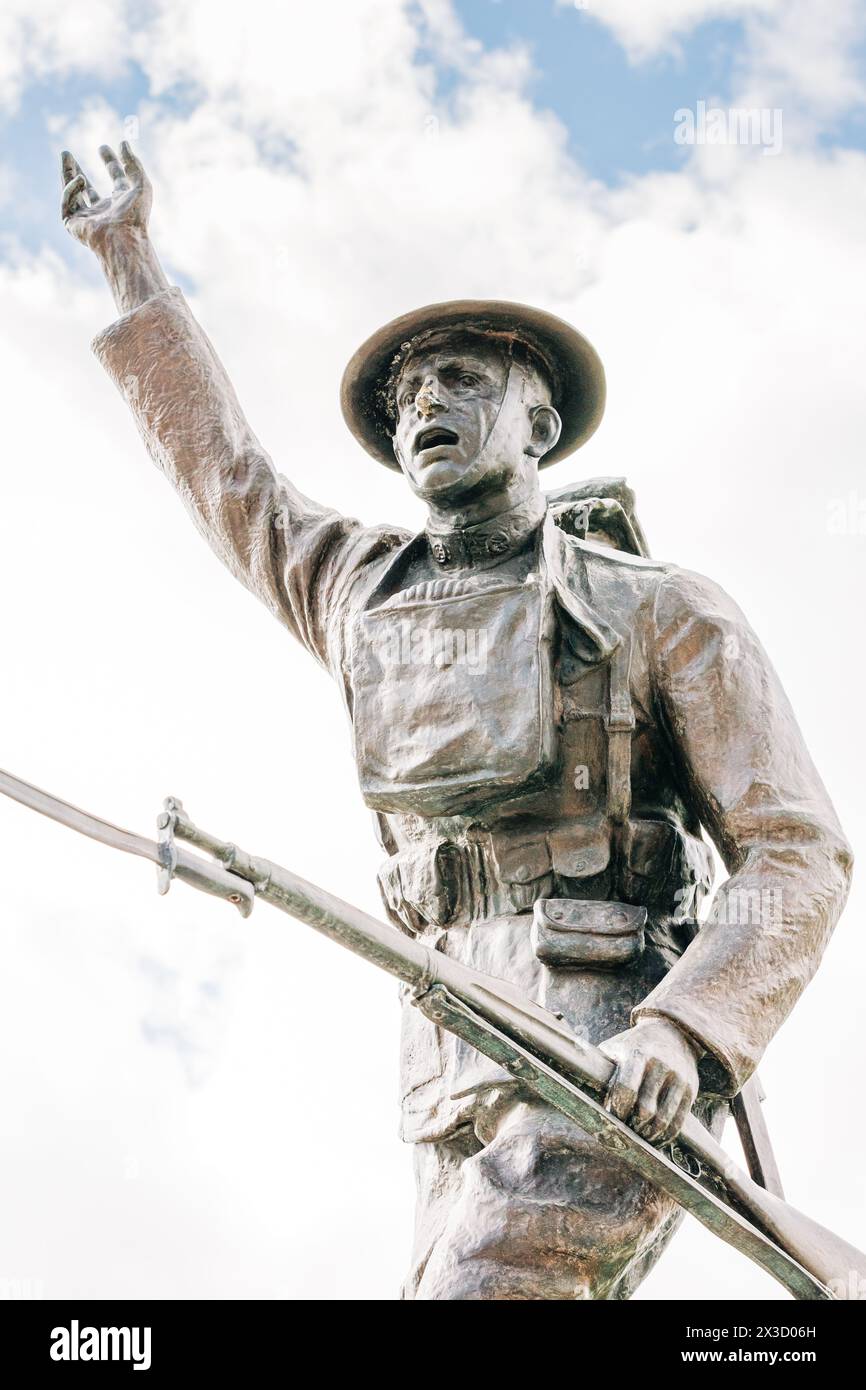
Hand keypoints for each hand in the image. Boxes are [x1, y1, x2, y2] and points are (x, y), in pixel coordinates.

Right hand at [60, 142, 151, 249]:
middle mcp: (105, 211)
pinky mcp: (73, 224)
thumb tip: (123, 142)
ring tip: (65, 154)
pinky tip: (81, 180)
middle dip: (77, 170)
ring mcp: (88, 218)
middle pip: (89, 188)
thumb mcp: (140, 185)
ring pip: (73, 193)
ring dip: (68, 173)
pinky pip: (68, 201)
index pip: (116, 179)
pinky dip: (73, 188)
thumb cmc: (135, 216)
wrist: (122, 240)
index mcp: (122, 203)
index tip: (103, 147)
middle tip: (68, 152)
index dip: (111, 162)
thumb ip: (133, 163)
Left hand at [599, 1016, 700, 1145]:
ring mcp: (678, 1077)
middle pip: (645, 1110)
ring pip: (663, 1120)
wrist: (672, 1031)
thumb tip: (576, 1095)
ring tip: (638, 1137)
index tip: (611, 1116)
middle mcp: (660, 1064)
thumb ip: (602, 1070)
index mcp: (637, 1053)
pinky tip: (654, 1139)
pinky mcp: (691, 1088)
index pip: (626, 1089)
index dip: (616, 1109)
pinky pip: (678, 1121)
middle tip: (624, 1131)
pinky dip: (665, 1136)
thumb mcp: (616, 1049)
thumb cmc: (634, 1045)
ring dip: (648, 1135)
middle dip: (632, 1126)